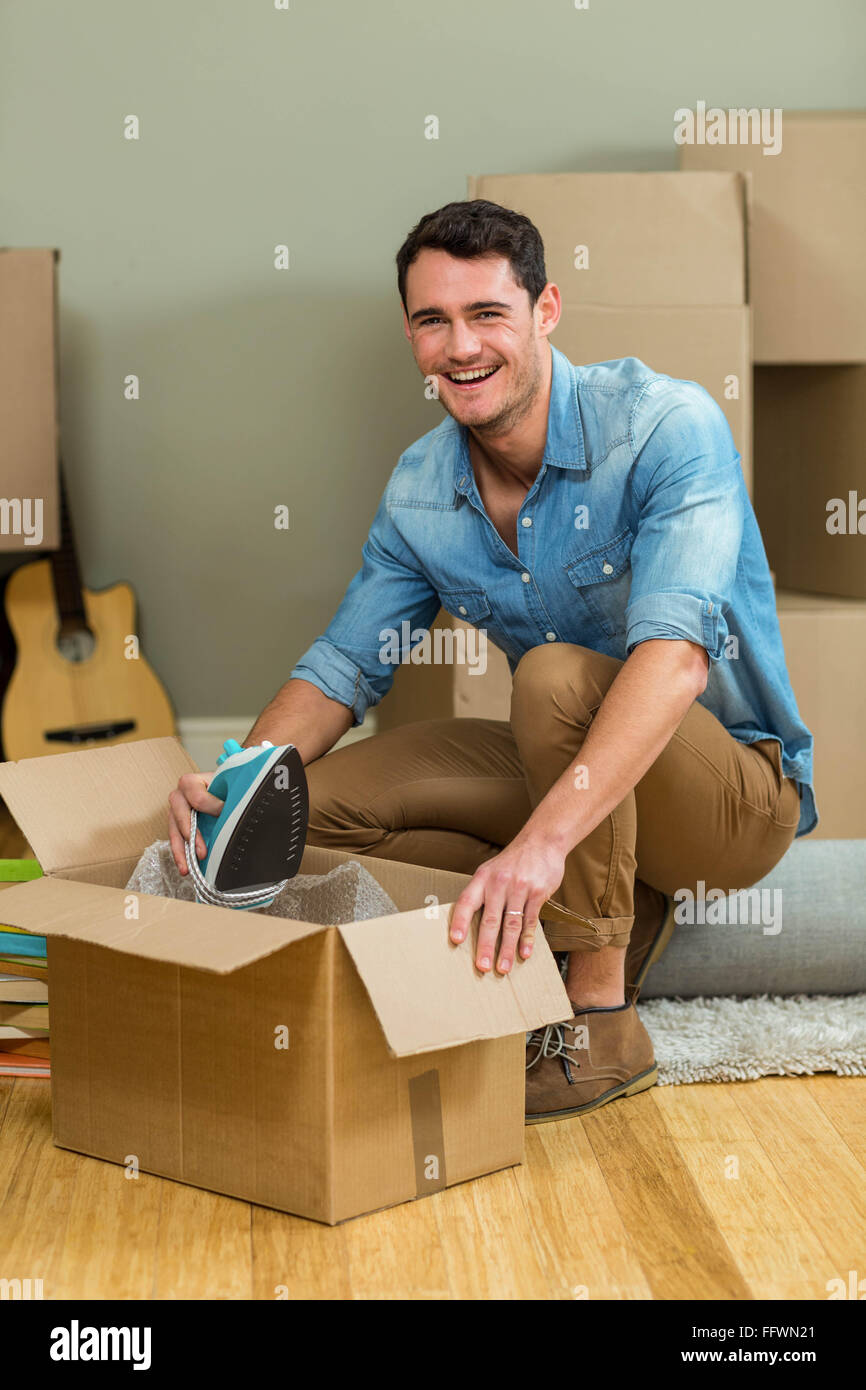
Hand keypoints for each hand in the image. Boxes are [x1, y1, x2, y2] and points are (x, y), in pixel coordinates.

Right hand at [168, 771, 223, 874]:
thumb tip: (241, 811)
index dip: (213, 808)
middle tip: (202, 851)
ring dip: (181, 851)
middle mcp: (179, 796)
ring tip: (187, 868)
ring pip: (174, 831)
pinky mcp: (177, 826)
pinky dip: (181, 855)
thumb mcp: (227, 788)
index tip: (225, 814)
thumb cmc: (223, 788)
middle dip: (192, 835)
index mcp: (191, 782)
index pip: (198, 798)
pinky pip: (176, 841)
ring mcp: (175, 812)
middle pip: (179, 815)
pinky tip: (185, 867)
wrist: (221, 791)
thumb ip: (231, 798)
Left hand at [448, 832, 565, 973]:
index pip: (466, 902)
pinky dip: (527, 939)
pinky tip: (524, 953)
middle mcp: (499, 883)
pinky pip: (531, 920)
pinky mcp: (537, 893)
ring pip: (511, 924)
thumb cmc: (512, 861)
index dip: (459, 921)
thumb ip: (481, 893)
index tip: (455, 940)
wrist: (542, 841)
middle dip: (486, 946)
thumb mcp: (491, 870)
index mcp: (482, 878)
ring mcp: (519, 888)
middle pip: (490, 919)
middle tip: (482, 966)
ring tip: (503, 968)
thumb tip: (467, 922)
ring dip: (507, 949)